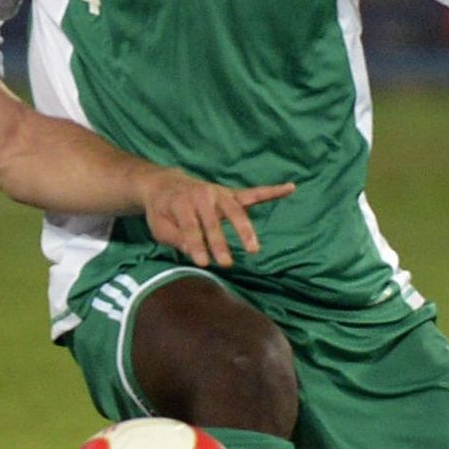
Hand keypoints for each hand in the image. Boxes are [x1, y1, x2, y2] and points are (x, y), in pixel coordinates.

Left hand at [141, 172, 293, 267]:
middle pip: (213, 221)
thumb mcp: (158, 226)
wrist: (166, 185)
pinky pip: (254, 193)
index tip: (203, 263)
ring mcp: (218, 193)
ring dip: (245, 230)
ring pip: (235, 211)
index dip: (196, 245)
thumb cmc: (163, 211)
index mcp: (180, 202)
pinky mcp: (231, 194)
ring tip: (254, 249)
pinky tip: (290, 188)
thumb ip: (174, 238)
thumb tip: (192, 251)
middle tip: (226, 263)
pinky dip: (272, 191)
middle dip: (220, 243)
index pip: (190, 226)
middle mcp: (201, 194)